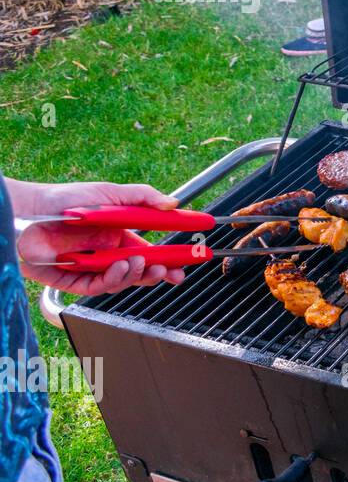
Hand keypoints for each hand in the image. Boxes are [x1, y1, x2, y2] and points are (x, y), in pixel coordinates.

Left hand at [13, 181, 186, 295]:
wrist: (27, 212)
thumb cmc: (63, 199)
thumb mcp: (110, 193)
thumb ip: (144, 198)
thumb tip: (173, 205)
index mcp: (116, 235)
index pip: (148, 251)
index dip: (168, 258)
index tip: (187, 259)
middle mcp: (104, 253)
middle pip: (138, 270)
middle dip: (159, 273)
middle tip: (172, 273)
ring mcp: (89, 268)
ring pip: (121, 280)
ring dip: (136, 275)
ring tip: (142, 264)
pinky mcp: (72, 280)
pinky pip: (98, 287)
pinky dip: (113, 280)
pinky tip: (119, 268)